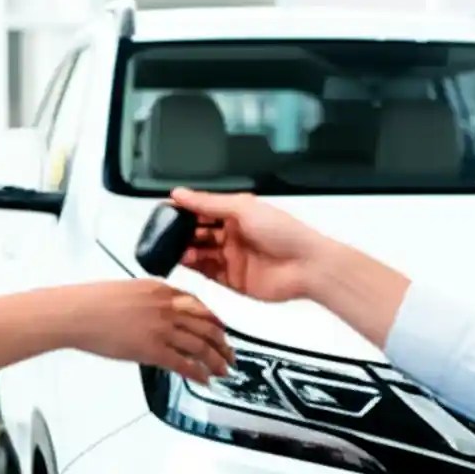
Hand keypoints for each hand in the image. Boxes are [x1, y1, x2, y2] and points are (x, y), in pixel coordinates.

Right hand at [66, 279, 234, 383]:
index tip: (220, 330)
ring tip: (224, 371)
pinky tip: (204, 380)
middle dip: (223, 342)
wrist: (77, 313)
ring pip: (200, 345)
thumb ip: (149, 301)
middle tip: (230, 354)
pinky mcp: (152, 349)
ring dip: (216, 360)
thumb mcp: (128, 291)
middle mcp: (167, 307)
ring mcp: (161, 328)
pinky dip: (198, 373)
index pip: (197, 304)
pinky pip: (183, 363)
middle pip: (206, 324)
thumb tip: (157, 315)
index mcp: (161, 289)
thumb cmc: (92, 302)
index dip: (213, 319)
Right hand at [171, 187, 328, 302]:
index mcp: (238, 214)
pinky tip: (187, 262)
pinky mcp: (233, 280)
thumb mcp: (243, 208)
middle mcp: (234, 235)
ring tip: (176, 249)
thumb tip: (182, 193)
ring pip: (201, 254)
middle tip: (167, 234)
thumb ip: (209, 203)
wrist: (307, 266)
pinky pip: (208, 273)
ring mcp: (233, 258)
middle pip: (199, 234)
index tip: (167, 212)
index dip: (185, 211)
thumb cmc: (286, 233)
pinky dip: (196, 268)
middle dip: (182, 234)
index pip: (203, 210)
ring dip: (186, 251)